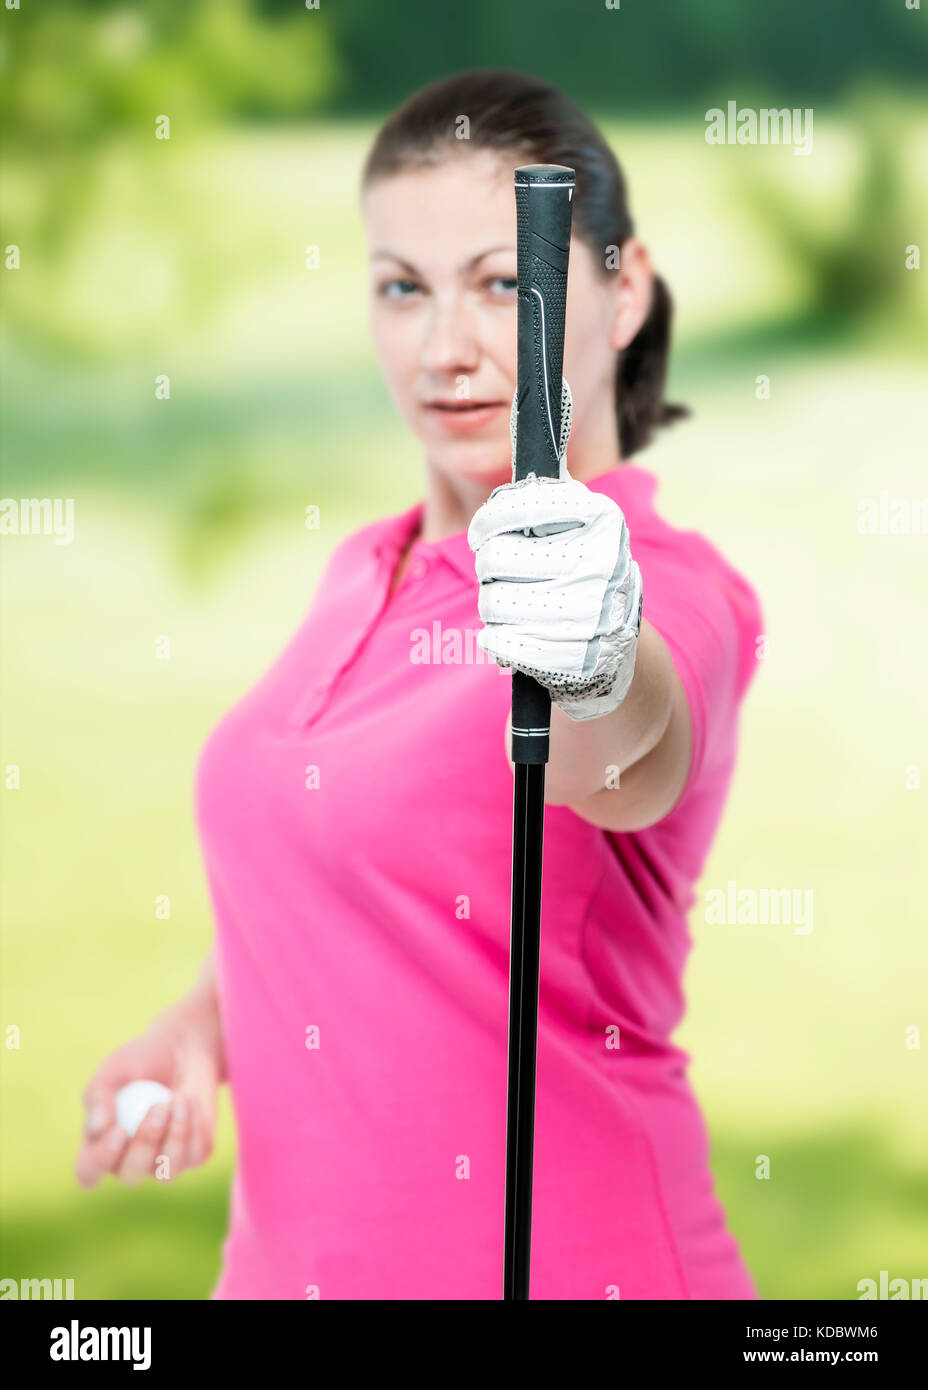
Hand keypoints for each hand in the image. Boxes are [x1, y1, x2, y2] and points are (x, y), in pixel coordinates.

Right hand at [75, 1002, 220, 1188]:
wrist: (183, 1048)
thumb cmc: (139, 1061)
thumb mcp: (113, 1071)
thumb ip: (99, 1097)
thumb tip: (97, 1129)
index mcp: (99, 1145)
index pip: (89, 1172)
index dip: (102, 1159)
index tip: (119, 1131)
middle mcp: (128, 1162)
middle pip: (131, 1174)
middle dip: (146, 1142)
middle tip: (158, 1108)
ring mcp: (162, 1163)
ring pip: (166, 1172)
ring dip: (174, 1136)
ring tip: (178, 1100)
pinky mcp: (193, 1155)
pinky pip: (194, 1155)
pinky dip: (193, 1126)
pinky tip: (190, 1100)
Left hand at [467, 383, 642, 721]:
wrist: (612, 650)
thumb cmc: (576, 567)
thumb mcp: (576, 512)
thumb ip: (555, 463)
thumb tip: (553, 383)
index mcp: (600, 518)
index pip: (513, 507)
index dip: (490, 523)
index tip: (491, 532)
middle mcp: (602, 562)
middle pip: (497, 558)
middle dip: (493, 570)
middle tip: (509, 576)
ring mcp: (591, 612)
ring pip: (495, 601)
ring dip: (495, 608)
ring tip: (519, 607)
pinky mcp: (575, 658)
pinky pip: (504, 643)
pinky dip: (501, 644)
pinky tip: (520, 638)